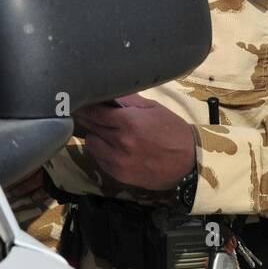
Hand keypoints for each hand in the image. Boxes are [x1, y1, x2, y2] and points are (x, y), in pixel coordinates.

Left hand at [73, 94, 195, 190]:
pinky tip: (112, 147)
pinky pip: (99, 160)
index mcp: (129, 122)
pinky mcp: (120, 175)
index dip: (85, 107)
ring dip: (96, 136)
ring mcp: (119, 161)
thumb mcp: (153, 108)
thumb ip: (128, 100)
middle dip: (88, 119)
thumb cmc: (172, 130)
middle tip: (85, 113)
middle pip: (91, 127)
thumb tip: (107, 93)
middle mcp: (120, 142)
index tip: (78, 102)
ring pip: (91, 144)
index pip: (95, 112)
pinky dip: (102, 152)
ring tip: (105, 133)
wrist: (190, 162)